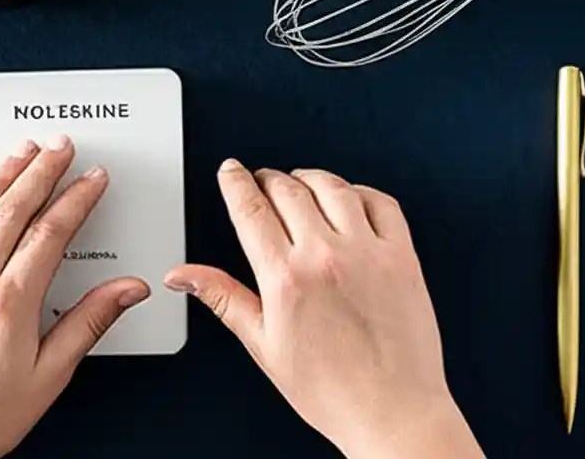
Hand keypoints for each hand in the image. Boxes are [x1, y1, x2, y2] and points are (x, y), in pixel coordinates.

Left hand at [0, 136, 149, 458]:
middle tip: (61, 148)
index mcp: (10, 305)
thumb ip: (88, 324)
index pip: (51, 232)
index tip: (93, 179)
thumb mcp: (49, 378)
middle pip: (11, 209)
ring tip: (20, 152)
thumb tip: (126, 290)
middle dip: (41, 171)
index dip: (77, 198)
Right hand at [165, 160, 481, 458]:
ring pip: (333, 187)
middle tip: (260, 180)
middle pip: (288, 189)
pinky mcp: (402, 256)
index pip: (250, 208)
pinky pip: (381, 202)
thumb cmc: (331, 390)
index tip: (231, 171)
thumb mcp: (263, 344)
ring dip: (309, 178)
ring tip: (300, 184)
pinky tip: (350, 199)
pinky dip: (360, 191)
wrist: (392, 413)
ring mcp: (368, 253)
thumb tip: (182, 276)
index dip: (235, 181)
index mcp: (285, 279)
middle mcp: (326, 257)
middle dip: (267, 178)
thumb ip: (222, 297)